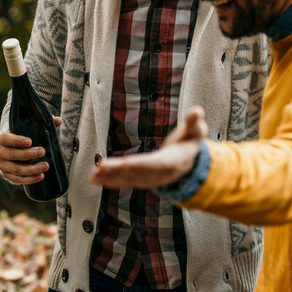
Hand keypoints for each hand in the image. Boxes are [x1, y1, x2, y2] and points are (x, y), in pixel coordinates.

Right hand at [0, 117, 62, 184]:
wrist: (12, 147)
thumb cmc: (22, 135)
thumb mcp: (29, 127)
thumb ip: (42, 122)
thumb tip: (58, 120)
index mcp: (2, 138)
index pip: (6, 138)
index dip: (16, 140)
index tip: (30, 141)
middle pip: (11, 154)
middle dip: (28, 154)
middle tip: (43, 151)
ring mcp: (2, 165)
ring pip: (16, 169)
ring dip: (31, 169)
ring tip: (46, 166)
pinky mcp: (7, 175)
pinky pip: (17, 179)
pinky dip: (29, 179)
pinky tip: (40, 176)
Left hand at [90, 106, 207, 189]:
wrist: (190, 166)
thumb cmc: (190, 144)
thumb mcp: (195, 132)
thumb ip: (194, 122)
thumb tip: (198, 110)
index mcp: (173, 162)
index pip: (155, 164)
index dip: (140, 164)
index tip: (126, 163)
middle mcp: (160, 174)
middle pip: (137, 173)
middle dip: (119, 171)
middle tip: (101, 168)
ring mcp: (150, 180)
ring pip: (129, 179)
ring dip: (110, 177)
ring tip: (94, 175)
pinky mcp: (142, 181)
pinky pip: (125, 181)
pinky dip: (110, 180)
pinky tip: (96, 178)